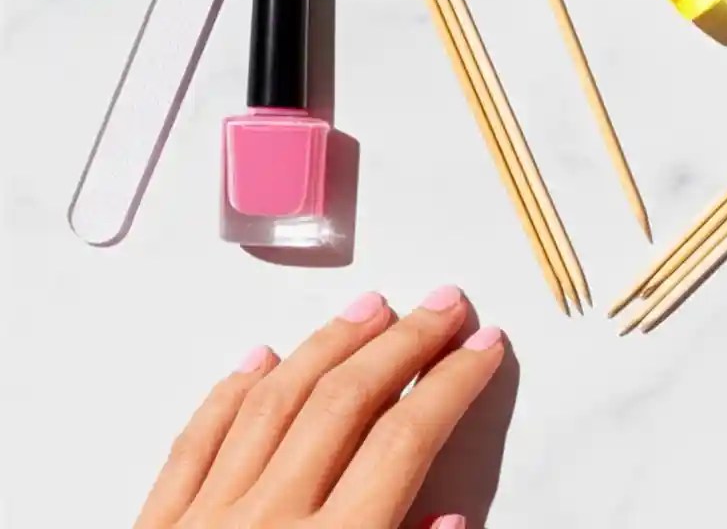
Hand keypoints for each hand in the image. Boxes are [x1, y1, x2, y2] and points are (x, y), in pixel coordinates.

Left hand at [135, 287, 501, 528]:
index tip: (485, 347)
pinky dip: (231, 391)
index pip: (406, 440)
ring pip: (275, 400)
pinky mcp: (157, 525)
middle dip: (405, 342)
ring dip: (329, 343)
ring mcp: (207, 517)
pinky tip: (261, 357)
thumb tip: (450, 515)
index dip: (453, 384)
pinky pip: (197, 439)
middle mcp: (271, 520)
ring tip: (372, 305)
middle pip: (347, 401)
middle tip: (445, 303)